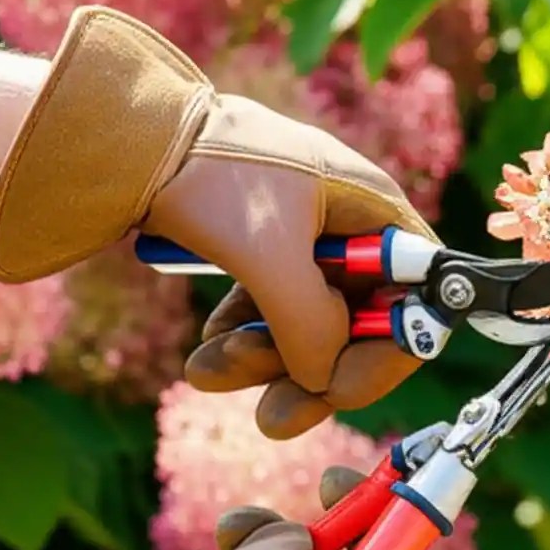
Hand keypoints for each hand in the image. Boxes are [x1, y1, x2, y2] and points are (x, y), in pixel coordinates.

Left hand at [0, 6, 439, 438]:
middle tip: (271, 417)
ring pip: (309, 327)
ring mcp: (310, 240)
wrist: (133, 132)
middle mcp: (353, 228)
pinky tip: (206, 349)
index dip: (386, 354)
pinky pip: (272, 312)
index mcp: (375, 212)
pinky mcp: (268, 249)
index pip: (416, 301)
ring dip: (264, 362)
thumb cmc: (211, 173)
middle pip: (361, 327)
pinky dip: (243, 338)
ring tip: (206, 370)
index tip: (338, 389)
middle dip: (311, 374)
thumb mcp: (267, 254)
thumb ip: (309, 324)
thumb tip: (324, 381)